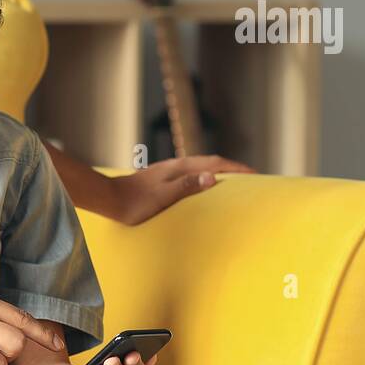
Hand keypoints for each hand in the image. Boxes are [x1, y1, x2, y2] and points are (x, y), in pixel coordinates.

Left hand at [109, 155, 253, 225]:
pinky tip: (204, 186)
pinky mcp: (163, 178)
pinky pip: (192, 173)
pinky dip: (205, 176)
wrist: (108, 199)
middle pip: (210, 162)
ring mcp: (169, 170)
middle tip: (252, 176)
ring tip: (234, 181)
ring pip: (201, 166)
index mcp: (179, 168)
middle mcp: (176, 165)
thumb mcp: (162, 197)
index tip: (256, 173)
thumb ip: (186, 187)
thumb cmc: (134, 203)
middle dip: (233, 167)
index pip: (215, 163)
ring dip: (219, 171)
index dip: (236, 168)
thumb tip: (212, 178)